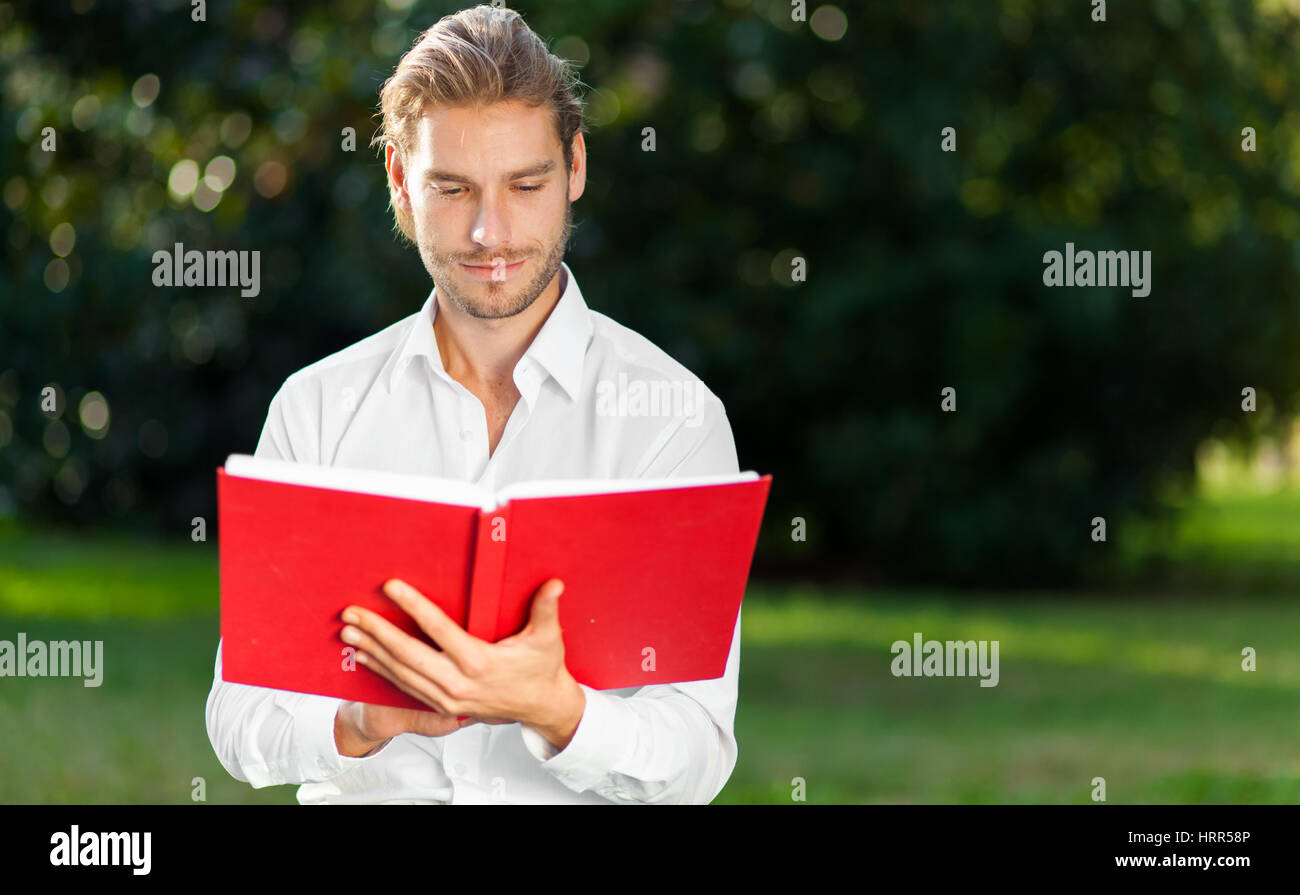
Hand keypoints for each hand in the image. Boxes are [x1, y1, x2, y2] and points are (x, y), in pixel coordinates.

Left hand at [339, 577, 585, 749]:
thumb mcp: (547, 639)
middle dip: (377, 632)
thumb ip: (546, 610)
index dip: (413, 606)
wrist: (541, 707)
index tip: (391, 587)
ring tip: (348, 632)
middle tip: (352, 613)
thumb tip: (554, 585)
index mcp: (479, 662)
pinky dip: (381, 670)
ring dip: (373, 650)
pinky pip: (405, 686)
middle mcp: (458, 683)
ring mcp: (447, 698)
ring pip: (401, 672)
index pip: (439, 630)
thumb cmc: (542, 670)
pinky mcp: (441, 705)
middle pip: (408, 654)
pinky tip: (365, 655)